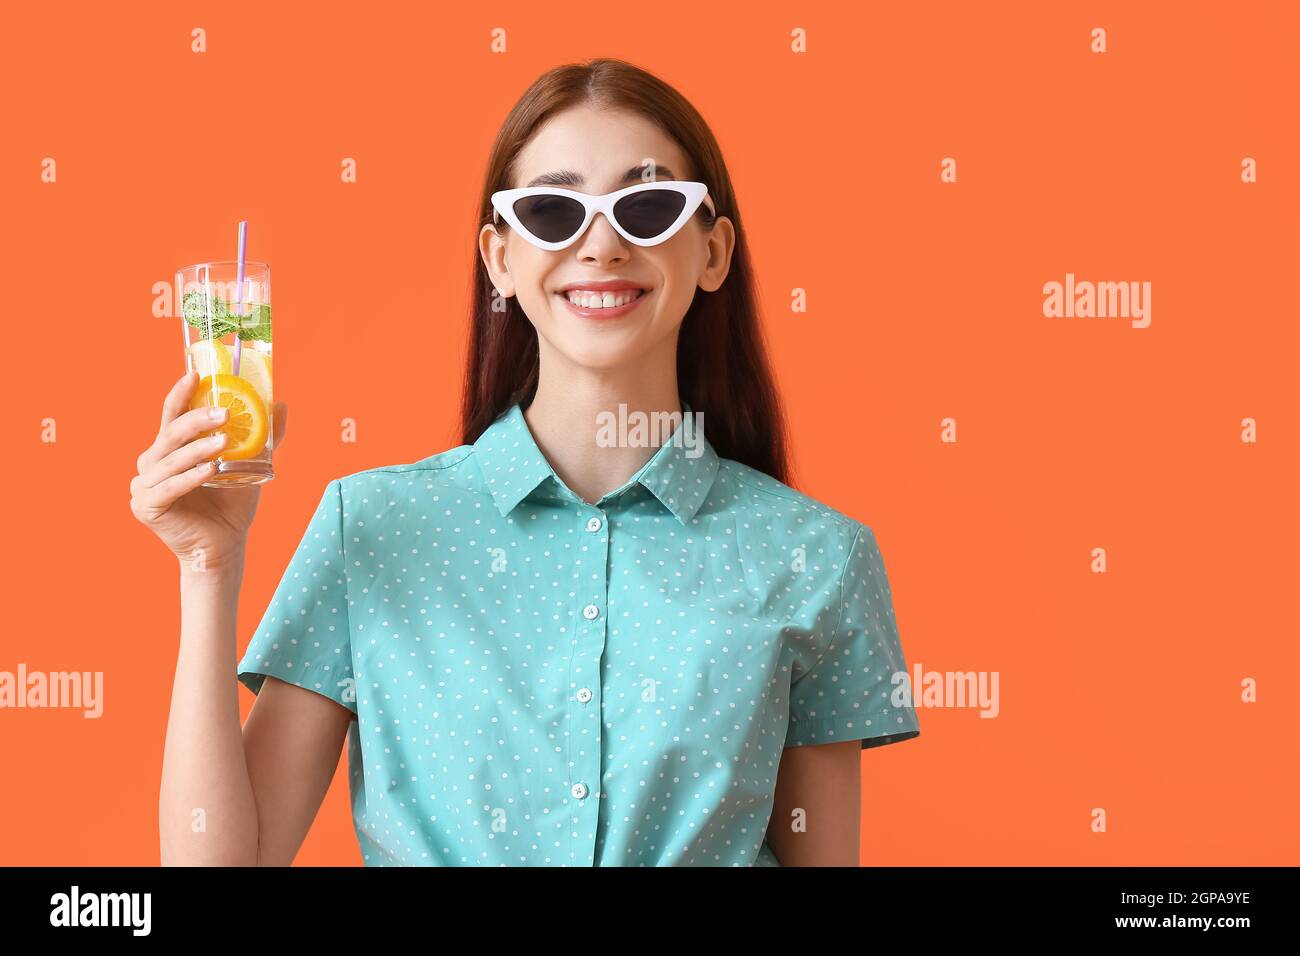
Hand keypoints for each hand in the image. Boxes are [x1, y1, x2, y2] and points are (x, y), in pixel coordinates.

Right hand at [130, 369, 287, 573]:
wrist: (226, 545)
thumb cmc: (232, 504)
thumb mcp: (251, 465)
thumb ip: (263, 436)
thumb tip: (282, 404)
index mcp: (169, 449)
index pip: (171, 414)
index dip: (181, 393)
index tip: (196, 374)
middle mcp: (151, 463)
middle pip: (171, 434)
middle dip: (197, 420)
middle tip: (226, 413)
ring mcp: (143, 486)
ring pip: (171, 459)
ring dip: (198, 449)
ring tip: (226, 443)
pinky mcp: (145, 507)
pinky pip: (170, 487)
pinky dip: (191, 477)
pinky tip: (210, 470)